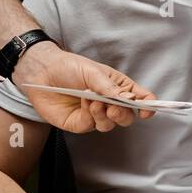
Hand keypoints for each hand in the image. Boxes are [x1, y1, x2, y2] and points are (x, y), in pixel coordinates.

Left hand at [12, 42, 157, 132]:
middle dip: (124, 114)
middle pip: (127, 117)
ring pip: (110, 124)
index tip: (149, 108)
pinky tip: (84, 102)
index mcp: (118, 87)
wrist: (42, 73)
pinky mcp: (81, 124)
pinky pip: (92, 125)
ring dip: (104, 114)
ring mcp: (96, 115)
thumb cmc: (69, 67)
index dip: (147, 105)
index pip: (139, 99)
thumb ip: (109, 87)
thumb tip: (128, 99)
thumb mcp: (92, 72)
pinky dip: (90, 114)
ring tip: (93, 100)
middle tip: (114, 107)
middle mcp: (109, 103)